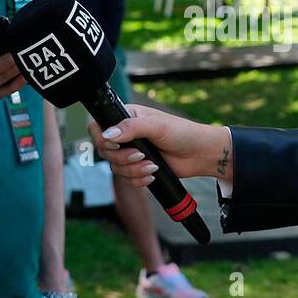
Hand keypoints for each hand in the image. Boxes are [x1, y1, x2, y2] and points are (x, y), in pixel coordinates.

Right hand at [87, 104, 229, 186]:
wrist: (199, 154)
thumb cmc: (182, 133)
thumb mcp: (157, 126)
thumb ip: (131, 127)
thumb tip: (108, 134)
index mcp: (126, 118)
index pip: (98, 126)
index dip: (101, 139)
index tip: (117, 146)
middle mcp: (125, 135)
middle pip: (105, 152)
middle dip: (123, 158)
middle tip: (142, 156)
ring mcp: (131, 152)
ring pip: (115, 168)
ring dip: (133, 171)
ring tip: (152, 167)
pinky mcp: (138, 168)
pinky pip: (126, 179)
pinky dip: (138, 180)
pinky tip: (152, 175)